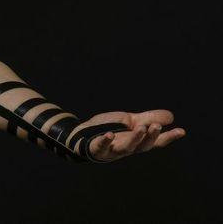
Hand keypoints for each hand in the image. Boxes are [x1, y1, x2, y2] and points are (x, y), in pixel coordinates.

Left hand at [68, 110, 185, 161]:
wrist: (85, 134)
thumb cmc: (111, 129)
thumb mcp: (130, 121)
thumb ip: (147, 119)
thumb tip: (171, 116)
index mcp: (137, 141)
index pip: (156, 141)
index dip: (168, 137)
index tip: (181, 130)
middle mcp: (128, 148)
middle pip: (143, 146)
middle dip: (150, 136)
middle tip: (156, 125)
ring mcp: (113, 150)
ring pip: (126, 148)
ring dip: (134, 139)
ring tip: (140, 127)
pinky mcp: (97, 148)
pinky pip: (101, 146)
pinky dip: (106, 141)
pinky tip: (110, 135)